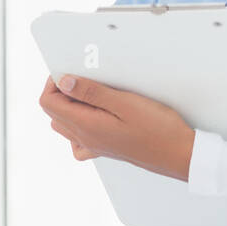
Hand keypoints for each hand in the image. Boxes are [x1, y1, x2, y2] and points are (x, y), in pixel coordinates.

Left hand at [38, 74, 195, 181]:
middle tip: (82, 78)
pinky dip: (79, 126)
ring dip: (69, 107)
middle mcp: (85, 139)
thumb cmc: (158, 130)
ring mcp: (95, 146)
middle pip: (54, 113)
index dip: (54, 83)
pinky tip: (94, 116)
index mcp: (86, 126)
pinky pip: (79, 141)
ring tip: (90, 93)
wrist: (178, 154)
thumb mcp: (124, 102)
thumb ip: (91, 93)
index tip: (70, 71)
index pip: (48, 102)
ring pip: (64, 125)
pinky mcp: (106, 149)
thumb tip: (64, 82)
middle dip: (60, 92)